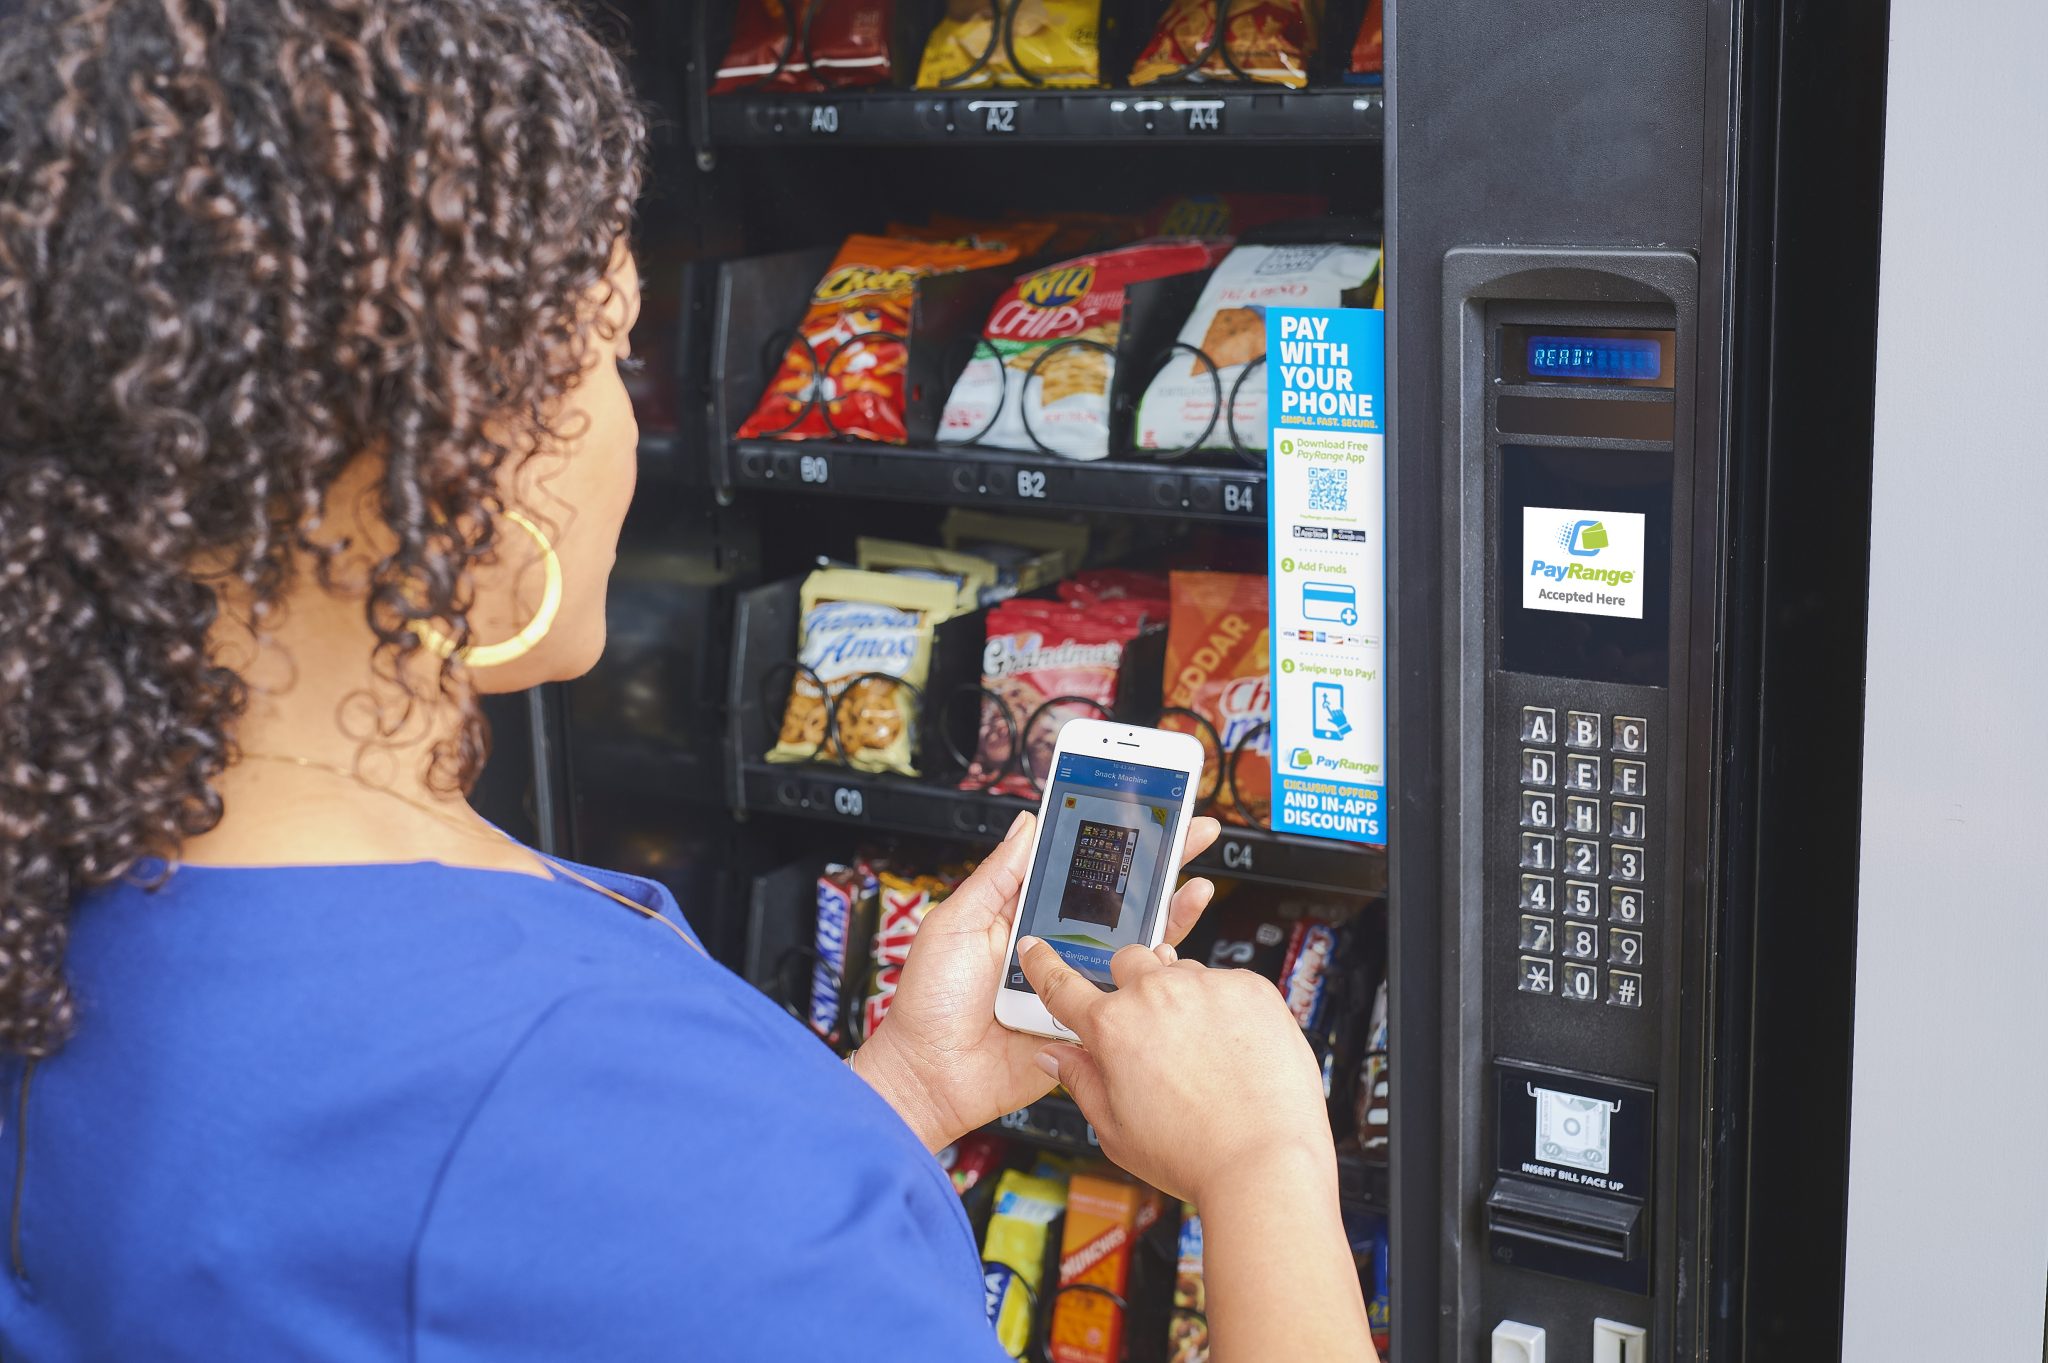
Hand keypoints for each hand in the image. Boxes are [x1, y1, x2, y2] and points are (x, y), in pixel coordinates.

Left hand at [850, 810, 1219, 1151]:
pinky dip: (1156, 974)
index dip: (1113, 841)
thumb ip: (998, 876)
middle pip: (1119, 900)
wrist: (929, 1076)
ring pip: (1134, 945)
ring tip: (1194, 886)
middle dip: (1160, 864)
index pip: (1080, 868)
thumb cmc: (929, 1002)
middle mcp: (1058, 946)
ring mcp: (1076, 983)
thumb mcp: (956, 923)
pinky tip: (1171, 949)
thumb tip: (1028, 822)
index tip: (1146, 812)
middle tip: (1194, 832)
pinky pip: (1129, 996)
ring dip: (1169, 913)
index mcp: (1027, 915)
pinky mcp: (1088, 1022)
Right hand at [1016, 936, 1334, 1206]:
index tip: (1036, 949)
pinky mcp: (1251, 988)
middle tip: (1150, 1027)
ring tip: (1204, 1052)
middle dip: (1131, 985)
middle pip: (1128, 961)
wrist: (1266, 1162)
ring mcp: (1207, 986)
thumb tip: (1053, 1054)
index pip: (1062, 986)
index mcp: (1113, 1029)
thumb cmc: (1194, 1156)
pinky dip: (1227, 1008)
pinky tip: (1236, 1051)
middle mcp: (1156, 995)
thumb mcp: (1115, 1131)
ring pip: (1182, 972)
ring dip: (1182, 997)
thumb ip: (1081, 1081)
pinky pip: (1228, 983)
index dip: (1044, 965)